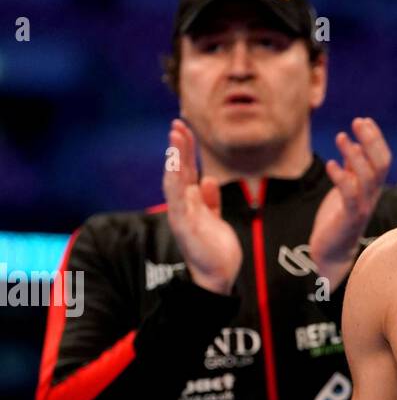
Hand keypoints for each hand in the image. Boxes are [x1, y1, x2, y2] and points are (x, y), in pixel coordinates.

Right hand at [163, 119, 242, 294]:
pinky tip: (176, 167)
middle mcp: (183, 206)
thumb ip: (210, 200)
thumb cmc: (214, 249)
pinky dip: (176, 184)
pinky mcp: (185, 226)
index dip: (185, 149)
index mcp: (190, 202)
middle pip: (179, 171)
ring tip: (175, 137)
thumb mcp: (214, 218)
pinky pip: (178, 201)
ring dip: (175, 158)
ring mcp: (182, 215)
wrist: (217, 275)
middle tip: (177, 124)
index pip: (186, 170)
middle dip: (179, 147)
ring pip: (175, 181)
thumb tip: (209, 180)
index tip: (185, 128)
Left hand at [309, 117, 391, 289]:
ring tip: (342, 137)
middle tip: (357, 122)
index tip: (363, 120)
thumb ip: (352, 170)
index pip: (383, 159)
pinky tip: (331, 164)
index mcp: (373, 188)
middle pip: (381, 164)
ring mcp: (362, 207)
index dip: (376, 139)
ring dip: (355, 154)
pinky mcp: (349, 218)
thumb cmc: (338, 219)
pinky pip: (349, 195)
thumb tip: (353, 144)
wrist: (330, 252)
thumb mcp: (346, 189)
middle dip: (371, 141)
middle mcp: (372, 196)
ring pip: (368, 177)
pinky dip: (341, 177)